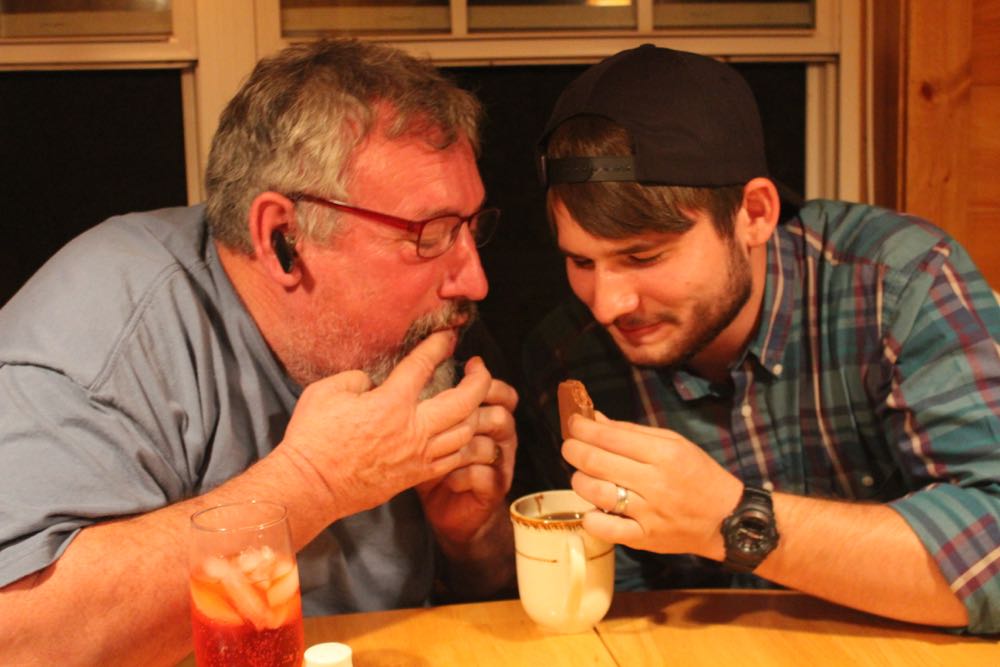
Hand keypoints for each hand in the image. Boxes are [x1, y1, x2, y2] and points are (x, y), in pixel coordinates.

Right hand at [276, 330, 493, 518]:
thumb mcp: (326, 391)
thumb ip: (358, 378)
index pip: (424, 365)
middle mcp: (413, 429)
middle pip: (465, 401)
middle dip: (479, 380)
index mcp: (391, 402)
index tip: (447, 335)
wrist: (310, 487)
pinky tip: (461, 432)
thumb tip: (375, 384)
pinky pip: (455, 459)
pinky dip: (464, 442)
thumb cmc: (313, 437)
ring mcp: (418, 456)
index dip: (439, 345)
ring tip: (472, 400)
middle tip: (478, 368)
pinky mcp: (416, 476)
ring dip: (475, 412)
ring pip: (466, 432)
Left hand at [417, 357, 517, 545]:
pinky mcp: (494, 489)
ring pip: (491, 444)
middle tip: (451, 413)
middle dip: (476, 412)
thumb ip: (430, 405)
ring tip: (441, 451)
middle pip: (501, 414)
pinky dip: (462, 474)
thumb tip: (402, 379)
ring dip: (465, 445)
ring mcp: (499, 465)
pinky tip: (447, 478)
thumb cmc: (436, 465)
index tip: (470, 367)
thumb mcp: (431, 430)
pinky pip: (482, 474)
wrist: (448, 511)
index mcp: (489, 418)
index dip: (488, 381)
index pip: (502, 393)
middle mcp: (500, 438)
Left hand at [562, 414, 741, 559]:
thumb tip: (596, 420)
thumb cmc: (699, 475)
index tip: (573, 423)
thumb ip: (632, 432)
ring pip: (596, 493)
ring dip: (578, 480)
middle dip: (573, 449)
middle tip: (569, 446)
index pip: (610, 437)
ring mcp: (648, 513)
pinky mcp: (644, 538)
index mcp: (664, 454)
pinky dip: (591, 518)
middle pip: (597, 462)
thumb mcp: (674, 443)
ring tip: (580, 474)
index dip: (583, 428)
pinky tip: (592, 508)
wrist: (727, 519)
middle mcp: (654, 482)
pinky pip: (606, 529)